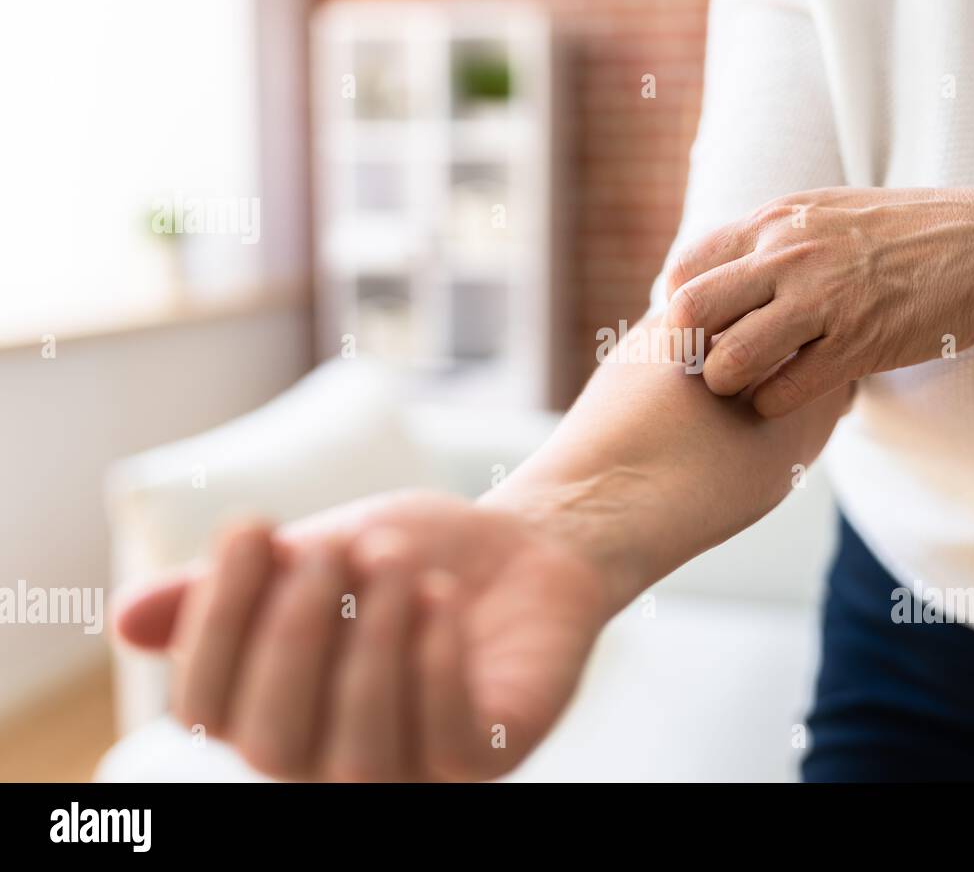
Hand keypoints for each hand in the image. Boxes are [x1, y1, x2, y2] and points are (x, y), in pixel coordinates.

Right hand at [114, 490, 612, 781]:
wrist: (523, 548)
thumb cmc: (409, 558)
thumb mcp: (319, 555)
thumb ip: (238, 589)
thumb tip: (126, 620)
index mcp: (274, 714)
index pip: (207, 706)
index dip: (216, 619)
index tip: (252, 525)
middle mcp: (331, 762)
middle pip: (271, 746)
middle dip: (294, 635)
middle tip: (334, 546)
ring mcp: (415, 770)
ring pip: (360, 759)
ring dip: (370, 647)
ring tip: (394, 560)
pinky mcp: (490, 755)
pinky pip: (451, 744)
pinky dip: (435, 669)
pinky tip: (439, 598)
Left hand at [662, 187, 973, 416]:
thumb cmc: (908, 232)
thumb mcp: (827, 212)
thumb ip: (770, 239)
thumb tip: (714, 274)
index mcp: (777, 220)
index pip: (685, 269)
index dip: (679, 309)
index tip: (701, 331)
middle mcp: (790, 254)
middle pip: (691, 312)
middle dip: (690, 349)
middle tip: (711, 365)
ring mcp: (823, 301)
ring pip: (729, 360)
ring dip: (728, 384)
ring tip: (748, 386)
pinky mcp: (858, 345)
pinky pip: (783, 392)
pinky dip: (773, 405)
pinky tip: (788, 397)